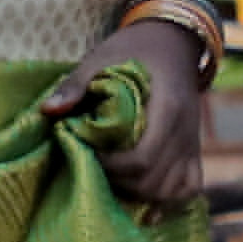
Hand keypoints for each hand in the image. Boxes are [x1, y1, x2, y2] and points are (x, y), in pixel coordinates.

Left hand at [46, 12, 213, 206]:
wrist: (173, 40)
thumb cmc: (133, 49)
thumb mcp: (100, 58)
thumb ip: (76, 85)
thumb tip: (48, 111)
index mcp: (166, 108)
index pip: (141, 159)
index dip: (111, 167)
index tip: (89, 155)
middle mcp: (185, 131)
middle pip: (153, 181)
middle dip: (120, 183)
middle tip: (96, 169)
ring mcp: (192, 143)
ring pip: (170, 191)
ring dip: (139, 194)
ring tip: (115, 180)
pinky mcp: (194, 150)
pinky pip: (189, 187)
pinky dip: (169, 200)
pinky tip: (146, 201)